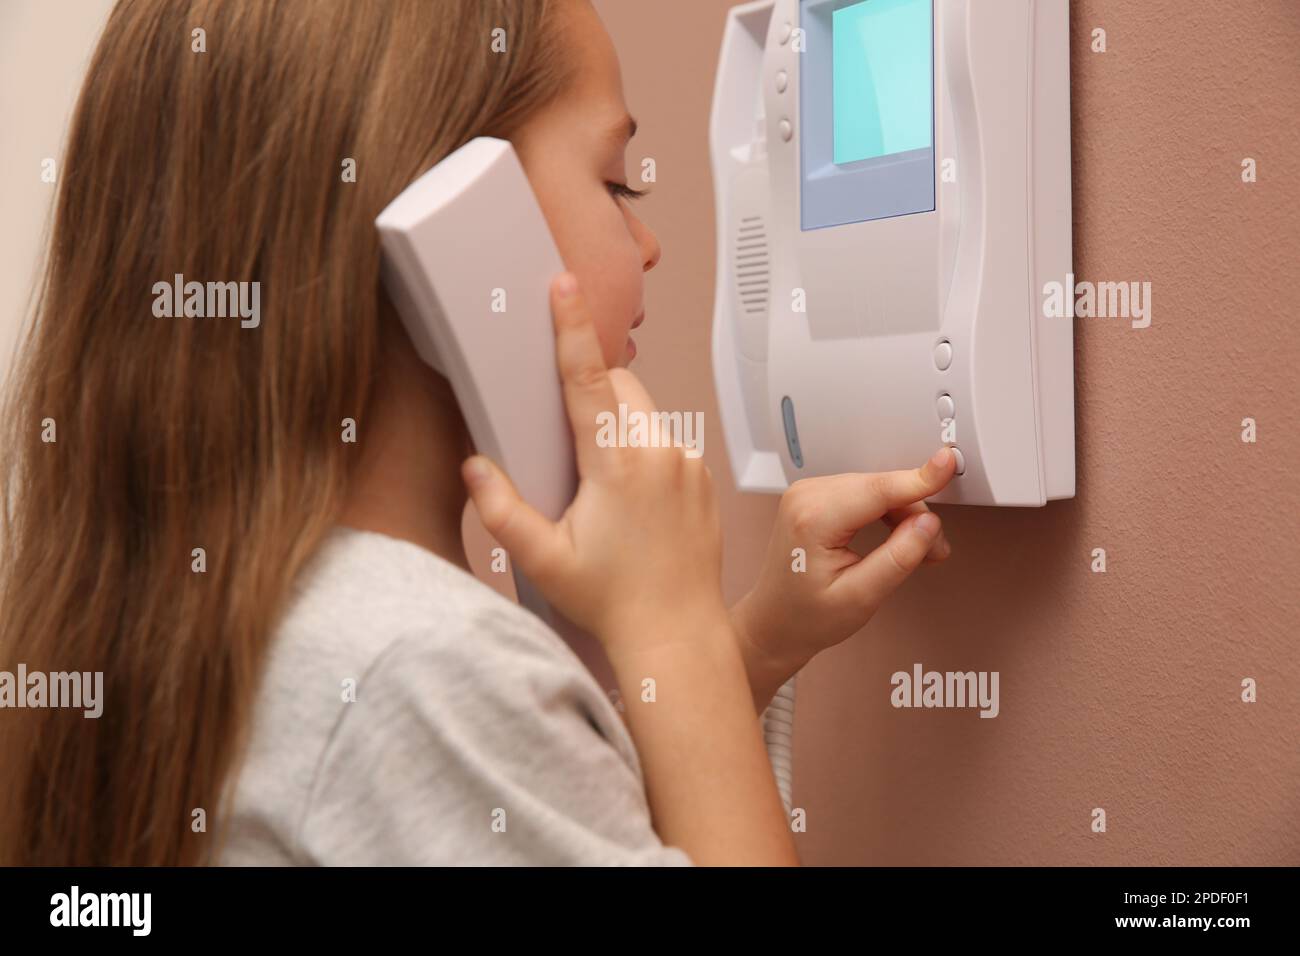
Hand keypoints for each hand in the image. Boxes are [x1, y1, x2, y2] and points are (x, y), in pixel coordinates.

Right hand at [461, 272, 728, 654]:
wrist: (677, 634)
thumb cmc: (613, 601)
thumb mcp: (543, 560)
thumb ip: (503, 511)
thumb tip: (474, 466)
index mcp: (617, 464)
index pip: (590, 378)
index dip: (572, 326)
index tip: (564, 284)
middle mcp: (660, 452)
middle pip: (620, 387)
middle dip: (592, 391)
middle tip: (567, 440)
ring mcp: (687, 463)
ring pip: (644, 413)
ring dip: (617, 425)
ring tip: (599, 485)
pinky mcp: (702, 477)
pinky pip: (666, 441)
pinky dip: (642, 450)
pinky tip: (628, 499)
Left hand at [730, 449, 957, 706]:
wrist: (774, 622)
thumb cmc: (806, 616)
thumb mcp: (860, 597)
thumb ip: (898, 559)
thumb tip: (928, 524)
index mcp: (813, 519)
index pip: (878, 489)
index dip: (918, 478)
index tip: (947, 463)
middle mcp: (806, 496)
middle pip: (881, 488)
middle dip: (916, 514)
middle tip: (934, 551)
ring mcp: (808, 493)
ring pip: (876, 488)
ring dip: (904, 515)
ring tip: (918, 552)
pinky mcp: (816, 496)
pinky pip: (864, 492)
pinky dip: (887, 512)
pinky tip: (898, 537)